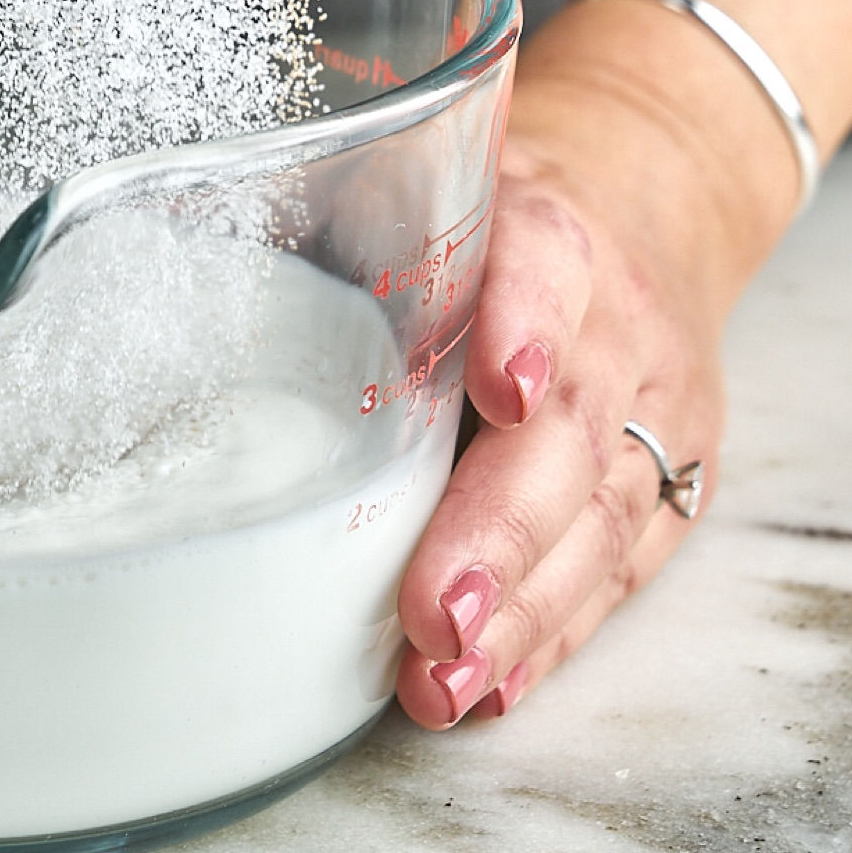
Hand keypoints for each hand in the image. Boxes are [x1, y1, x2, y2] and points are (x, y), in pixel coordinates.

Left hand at [392, 0, 796, 723]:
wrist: (648, 203)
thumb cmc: (497, 206)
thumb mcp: (429, 170)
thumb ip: (337, 197)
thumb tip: (178, 235)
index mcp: (551, 226)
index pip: (546, 264)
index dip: (524, 324)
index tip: (497, 390)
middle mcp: (616, 323)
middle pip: (570, 429)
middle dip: (500, 531)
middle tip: (435, 616)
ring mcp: (653, 409)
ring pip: (602, 518)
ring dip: (521, 613)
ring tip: (443, 681)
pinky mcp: (672, 479)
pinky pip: (621, 567)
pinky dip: (555, 632)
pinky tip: (494, 682)